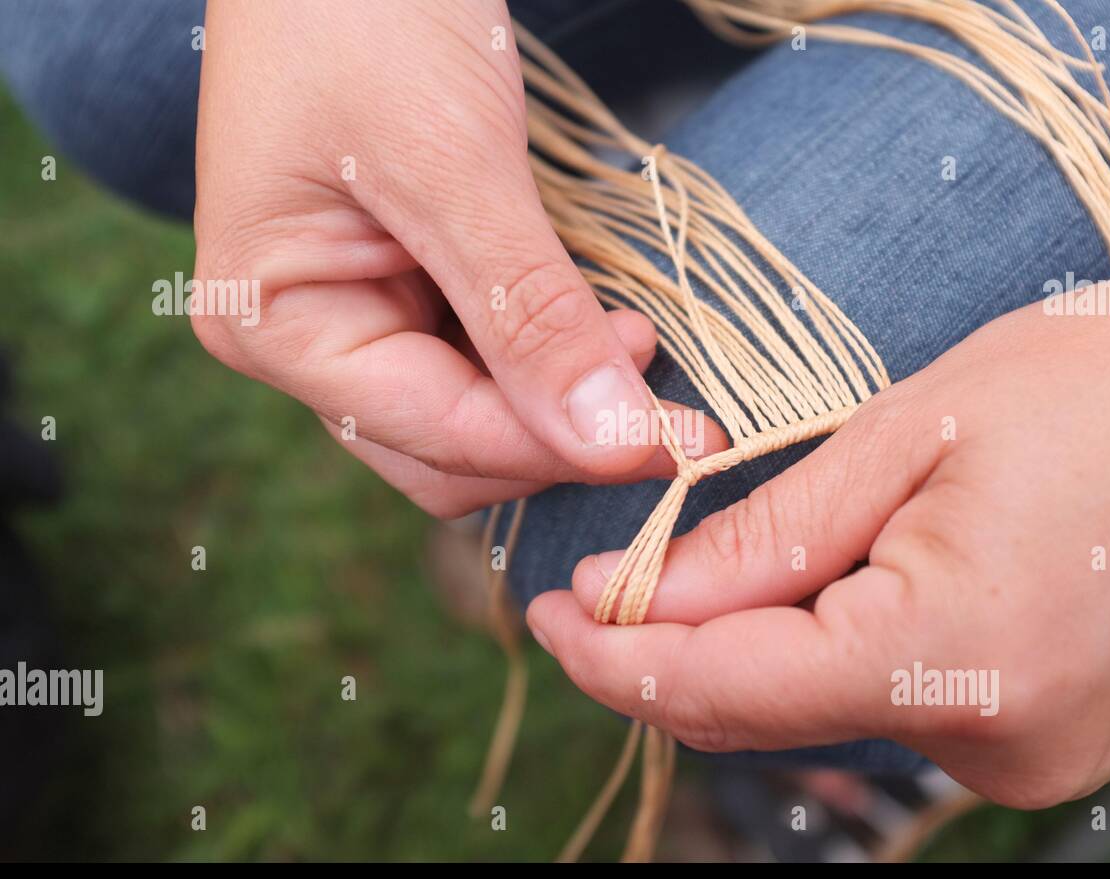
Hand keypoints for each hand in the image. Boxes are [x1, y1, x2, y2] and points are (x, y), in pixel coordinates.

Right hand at [190, 0, 723, 516]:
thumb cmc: (364, 11)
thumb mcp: (453, 164)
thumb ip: (529, 314)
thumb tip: (612, 444)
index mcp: (275, 324)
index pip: (436, 435)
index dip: (559, 450)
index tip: (679, 445)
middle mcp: (305, 339)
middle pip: (447, 450)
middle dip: (557, 436)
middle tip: (668, 404)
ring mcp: (354, 313)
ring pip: (472, 417)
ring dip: (559, 405)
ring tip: (639, 347)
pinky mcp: (404, 285)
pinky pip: (484, 361)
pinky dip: (548, 360)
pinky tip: (604, 330)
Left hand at [528, 207, 1109, 808]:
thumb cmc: (1105, 379)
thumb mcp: (907, 432)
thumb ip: (765, 539)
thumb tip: (643, 597)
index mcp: (953, 655)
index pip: (724, 688)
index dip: (616, 658)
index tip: (546, 616)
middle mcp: (997, 742)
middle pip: (768, 715)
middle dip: (674, 654)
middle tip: (611, 581)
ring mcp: (1033, 758)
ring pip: (831, 714)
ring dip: (764, 650)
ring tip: (748, 559)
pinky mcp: (1052, 744)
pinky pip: (901, 710)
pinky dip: (843, 659)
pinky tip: (845, 588)